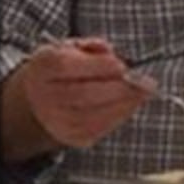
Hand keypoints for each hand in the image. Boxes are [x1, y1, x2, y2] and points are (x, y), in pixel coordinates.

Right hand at [0, 36, 152, 161]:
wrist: (39, 101)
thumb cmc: (61, 69)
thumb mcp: (70, 48)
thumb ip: (90, 46)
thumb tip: (108, 51)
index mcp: (43, 67)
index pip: (66, 66)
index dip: (98, 66)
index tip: (121, 65)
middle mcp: (45, 96)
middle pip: (83, 94)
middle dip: (119, 88)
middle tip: (144, 82)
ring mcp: (56, 120)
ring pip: (95, 114)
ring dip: (125, 103)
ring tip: (143, 92)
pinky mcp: (71, 137)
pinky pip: (100, 127)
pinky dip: (120, 115)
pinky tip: (130, 103)